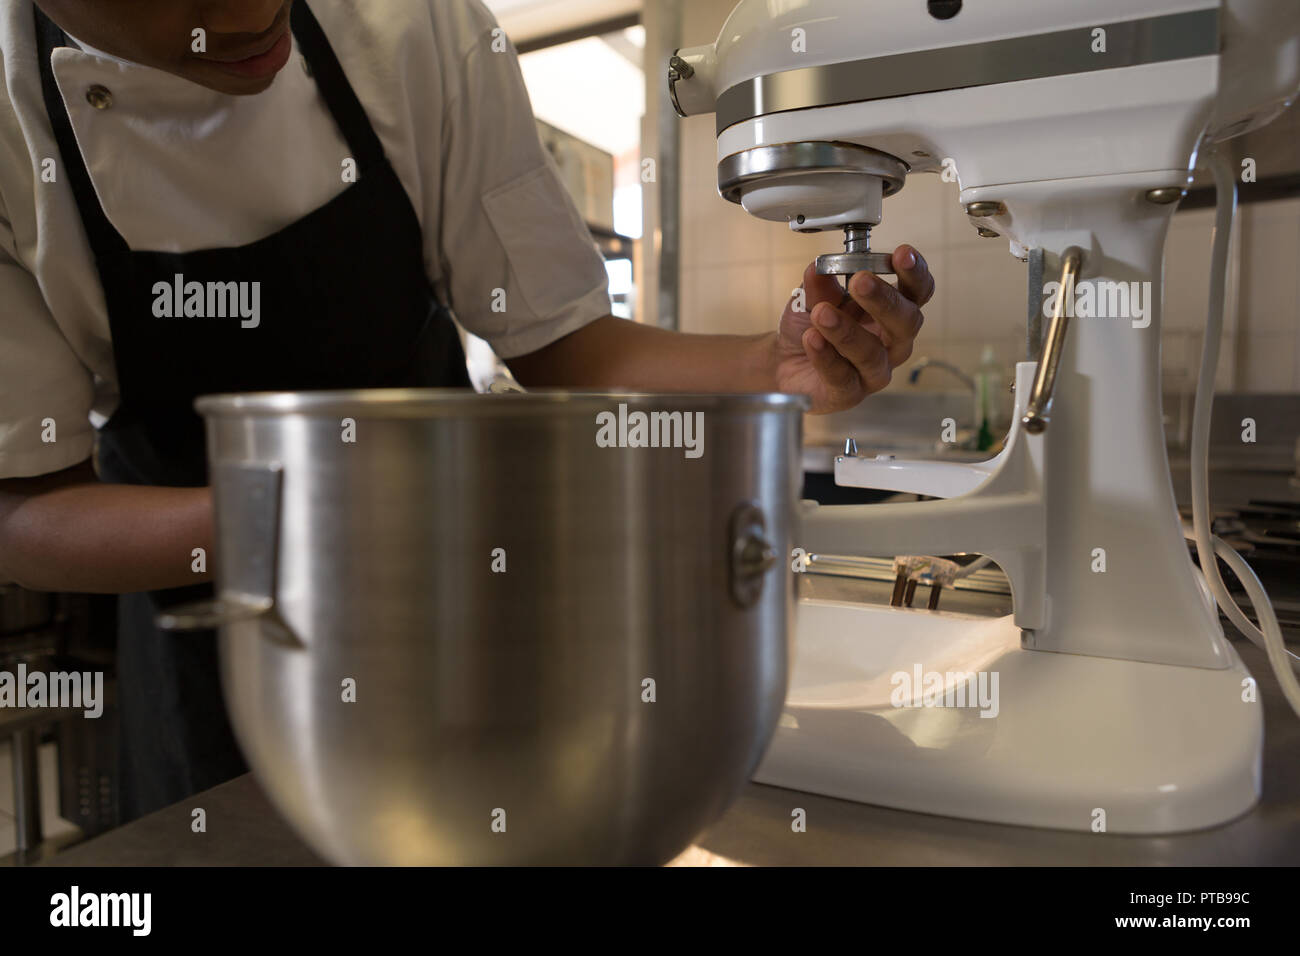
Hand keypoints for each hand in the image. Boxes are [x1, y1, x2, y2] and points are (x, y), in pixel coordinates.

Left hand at [769, 244, 932, 413]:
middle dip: (885, 299)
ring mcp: (874, 370)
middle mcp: (893, 342)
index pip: (918, 291)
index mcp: (893, 311)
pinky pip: (842, 376)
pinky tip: (811, 339)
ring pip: (872, 353)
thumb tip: (820, 266)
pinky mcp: (850, 393)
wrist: (785, 361)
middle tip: (861, 281)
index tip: (901, 254)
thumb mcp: (814, 297)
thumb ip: (819, 283)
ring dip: (846, 330)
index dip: (914, 273)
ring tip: (821, 312)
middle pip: (906, 322)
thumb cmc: (813, 326)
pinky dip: (825, 356)